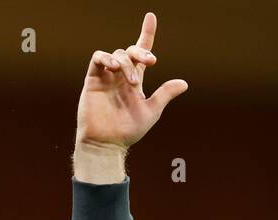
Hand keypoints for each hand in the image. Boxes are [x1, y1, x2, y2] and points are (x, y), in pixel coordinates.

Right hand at [73, 12, 187, 181]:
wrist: (107, 144)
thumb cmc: (128, 131)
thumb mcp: (151, 111)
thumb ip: (164, 95)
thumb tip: (184, 83)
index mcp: (135, 80)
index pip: (141, 52)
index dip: (146, 34)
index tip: (151, 17)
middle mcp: (120, 75)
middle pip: (130, 51)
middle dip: (141, 52)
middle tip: (150, 62)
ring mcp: (106, 77)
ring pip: (117, 55)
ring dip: (127, 63)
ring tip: (132, 81)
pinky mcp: (93, 80)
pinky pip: (98, 59)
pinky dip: (107, 58)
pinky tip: (115, 67)